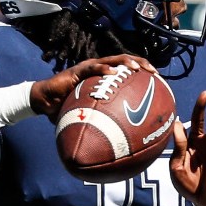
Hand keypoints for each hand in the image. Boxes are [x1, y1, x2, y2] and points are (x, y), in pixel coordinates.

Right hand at [28, 54, 149, 114]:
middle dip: (142, 64)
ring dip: (127, 63)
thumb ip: (105, 125)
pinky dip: (104, 69)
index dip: (144, 72)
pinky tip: (113, 72)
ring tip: (138, 68)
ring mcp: (89, 68)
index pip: (128, 70)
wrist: (46, 102)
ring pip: (113, 60)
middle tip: (155, 73)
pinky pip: (93, 68)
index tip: (158, 80)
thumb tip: (122, 146)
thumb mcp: (91, 118)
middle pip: (126, 61)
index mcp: (105, 78)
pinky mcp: (78, 71)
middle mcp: (100, 69)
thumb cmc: (68, 110)